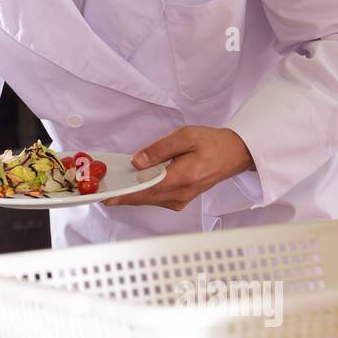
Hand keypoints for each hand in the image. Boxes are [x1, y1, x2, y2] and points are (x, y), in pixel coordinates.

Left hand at [105, 126, 253, 210]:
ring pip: (149, 201)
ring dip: (132, 196)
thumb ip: (159, 149)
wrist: (234, 154)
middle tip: (103, 192)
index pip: (146, 190)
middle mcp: (181, 194)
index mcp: (182, 177)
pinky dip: (143, 194)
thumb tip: (137, 162)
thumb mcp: (185, 136)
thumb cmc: (212, 143)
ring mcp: (181, 199)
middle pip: (144, 198)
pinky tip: (132, 187)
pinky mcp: (181, 200)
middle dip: (123, 196)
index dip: (125, 194)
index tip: (108, 197)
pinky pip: (157, 199)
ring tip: (113, 189)